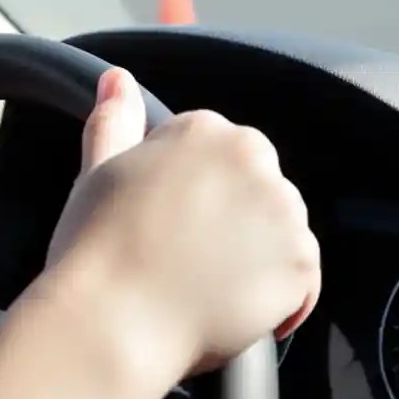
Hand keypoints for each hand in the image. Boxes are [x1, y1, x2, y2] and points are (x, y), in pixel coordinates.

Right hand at [45, 68, 319, 376]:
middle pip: (255, 186)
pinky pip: (303, 279)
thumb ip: (115, 119)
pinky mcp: (301, 263)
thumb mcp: (97, 172)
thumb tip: (117, 77)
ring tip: (204, 285)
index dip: (188, 193)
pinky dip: (279, 297)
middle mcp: (252, 158)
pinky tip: (233, 308)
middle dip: (231, 218)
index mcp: (204, 130)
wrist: (112, 322)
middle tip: (183, 257)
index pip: (216, 151)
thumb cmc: (95, 248)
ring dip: (256, 255)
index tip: (164, 222)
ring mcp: (282, 210)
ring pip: (281, 230)